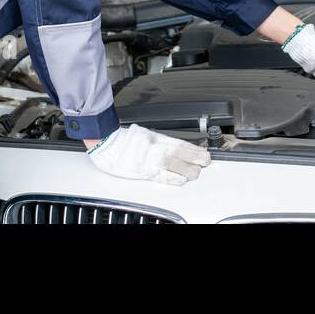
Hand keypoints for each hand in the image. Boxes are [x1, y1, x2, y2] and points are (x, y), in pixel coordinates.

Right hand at [87, 124, 210, 184]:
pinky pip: (163, 177)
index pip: (183, 145)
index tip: (205, 154)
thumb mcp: (149, 134)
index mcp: (159, 138)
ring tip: (195, 173)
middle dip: (196, 161)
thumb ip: (163, 141)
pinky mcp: (144, 172)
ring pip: (176, 168)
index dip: (196, 151)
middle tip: (205, 163)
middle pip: (182, 157)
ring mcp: (151, 162)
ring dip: (188, 171)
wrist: (109, 144)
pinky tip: (181, 180)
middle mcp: (157, 150)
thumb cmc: (126, 139)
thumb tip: (179, 148)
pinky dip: (174, 179)